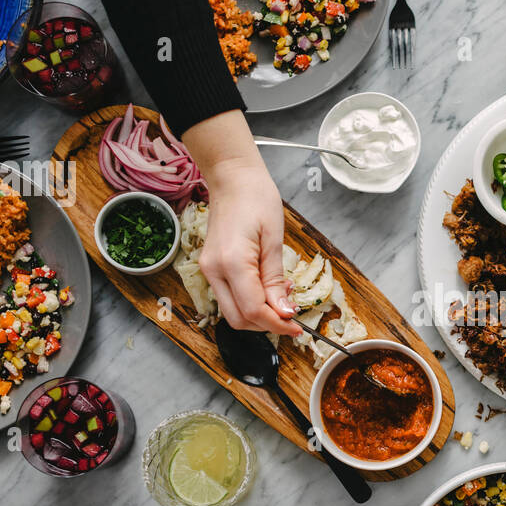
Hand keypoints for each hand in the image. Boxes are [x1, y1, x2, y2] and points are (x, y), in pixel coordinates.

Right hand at [182, 111, 298, 335]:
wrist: (232, 178)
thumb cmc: (256, 198)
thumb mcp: (274, 238)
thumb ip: (275, 279)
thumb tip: (283, 312)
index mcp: (231, 262)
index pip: (253, 310)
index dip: (276, 324)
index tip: (297, 327)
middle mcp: (213, 271)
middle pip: (238, 319)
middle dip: (266, 325)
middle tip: (292, 318)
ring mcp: (208, 270)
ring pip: (232, 312)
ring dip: (259, 315)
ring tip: (283, 298)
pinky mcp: (210, 268)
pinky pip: (230, 297)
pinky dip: (250, 302)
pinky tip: (268, 288)